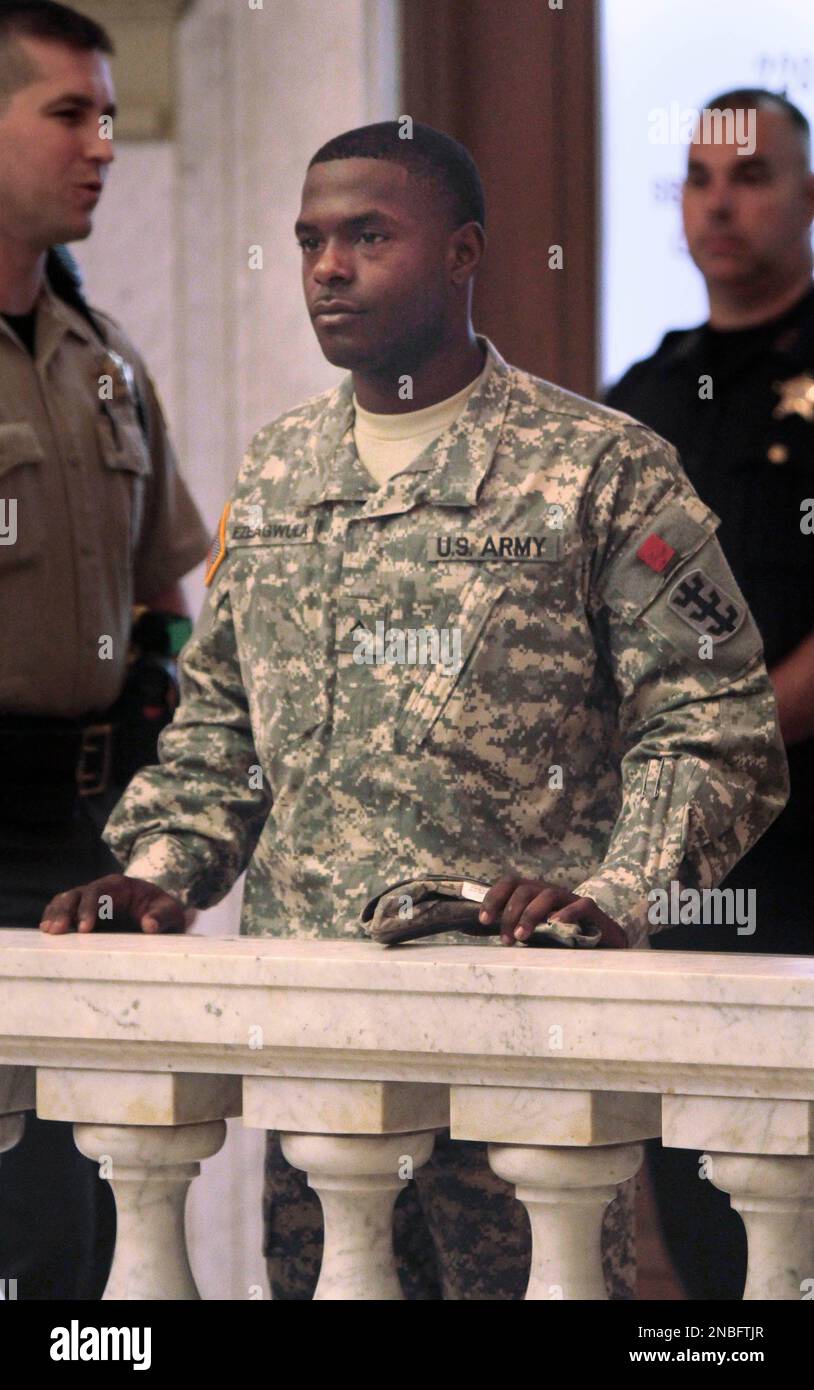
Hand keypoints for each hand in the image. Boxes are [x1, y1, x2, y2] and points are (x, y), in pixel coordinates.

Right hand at [39, 874, 186, 934]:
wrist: (160, 911)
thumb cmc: (163, 911)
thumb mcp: (170, 913)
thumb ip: (162, 917)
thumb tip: (150, 925)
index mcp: (120, 886)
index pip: (98, 892)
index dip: (88, 908)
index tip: (84, 929)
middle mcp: (102, 888)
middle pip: (78, 894)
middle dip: (65, 911)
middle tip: (57, 931)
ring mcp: (91, 898)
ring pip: (67, 899)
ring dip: (56, 913)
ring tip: (48, 931)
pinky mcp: (85, 909)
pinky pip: (65, 907)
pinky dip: (54, 915)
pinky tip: (46, 928)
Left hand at [478, 875, 627, 948]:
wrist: (602, 942)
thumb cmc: (562, 938)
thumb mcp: (533, 933)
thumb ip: (513, 929)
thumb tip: (478, 931)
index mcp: (533, 894)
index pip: (509, 884)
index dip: (494, 898)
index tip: (483, 920)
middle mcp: (549, 891)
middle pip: (525, 890)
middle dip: (510, 913)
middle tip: (506, 939)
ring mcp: (571, 898)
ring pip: (548, 895)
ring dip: (531, 915)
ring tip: (522, 937)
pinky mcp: (591, 909)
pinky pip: (580, 905)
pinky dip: (567, 913)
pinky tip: (556, 924)